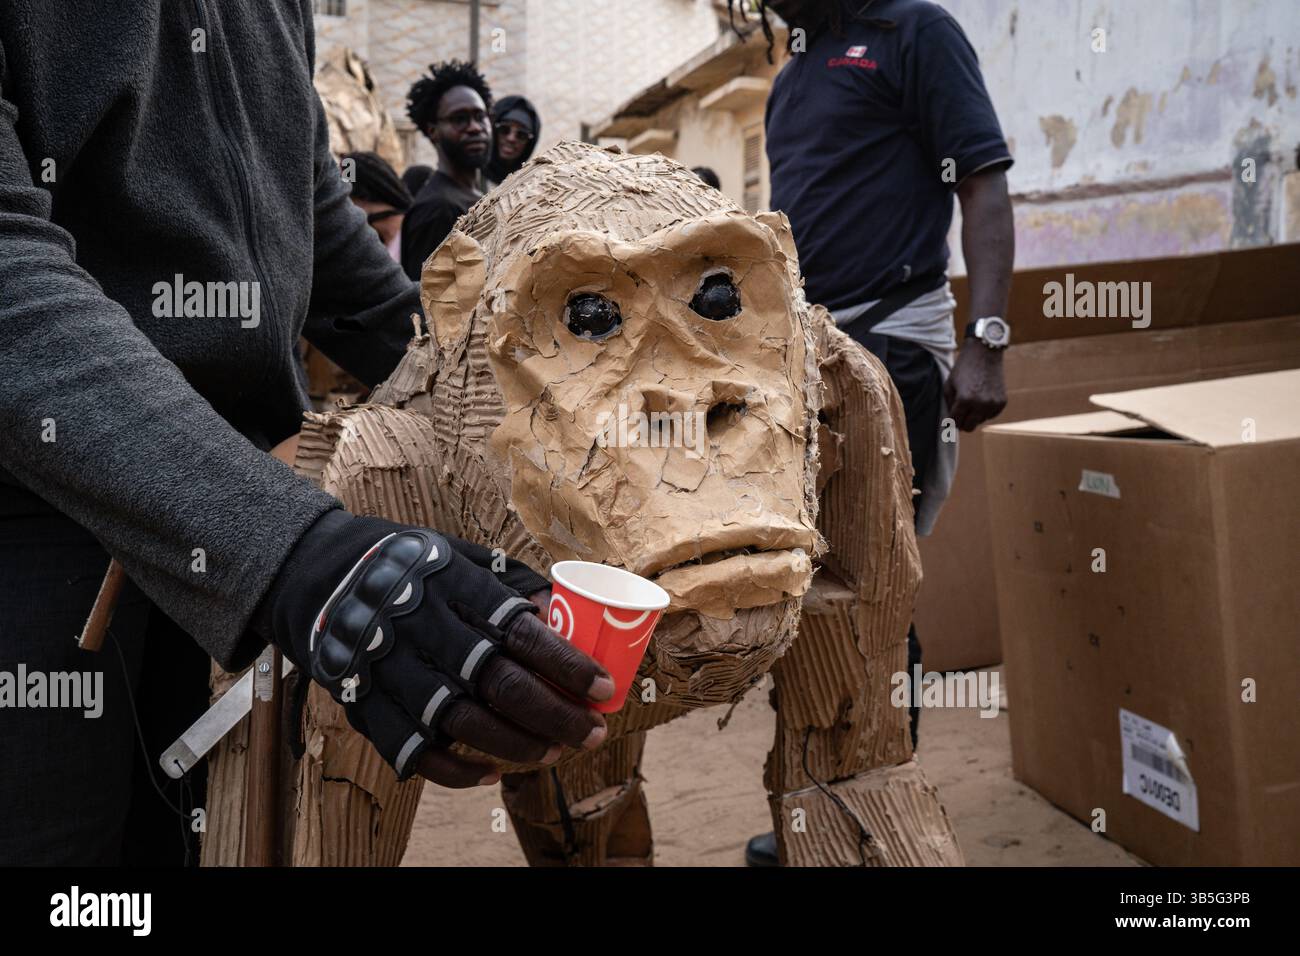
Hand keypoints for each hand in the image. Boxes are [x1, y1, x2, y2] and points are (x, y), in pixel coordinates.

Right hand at [266, 513, 613, 787]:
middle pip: (498, 682)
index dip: (567, 663)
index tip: (603, 688)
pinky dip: (453, 769)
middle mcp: (421, 625)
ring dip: (515, 744)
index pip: (520, 630)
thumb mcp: (455, 553)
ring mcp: (389, 667)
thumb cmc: (405, 563)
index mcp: (451, 583)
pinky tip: (488, 773)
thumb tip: (563, 610)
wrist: (313, 572)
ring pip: (461, 720)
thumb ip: (505, 583)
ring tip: (553, 751)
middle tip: (592, 731)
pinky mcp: (363, 701)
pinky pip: (413, 749)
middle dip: (554, 713)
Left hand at [944, 342, 1006, 430]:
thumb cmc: (964, 368)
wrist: (985, 353)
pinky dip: (986, 411)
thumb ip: (949, 404)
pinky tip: (983, 398)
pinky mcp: (1002, 402)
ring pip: (980, 421)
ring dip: (975, 415)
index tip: (951, 418)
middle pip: (969, 427)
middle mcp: (980, 404)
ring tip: (973, 399)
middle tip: (961, 414)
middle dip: (962, 422)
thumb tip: (952, 422)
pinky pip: (991, 415)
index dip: (951, 421)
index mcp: (964, 400)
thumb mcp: (949, 384)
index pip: (955, 422)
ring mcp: (993, 404)